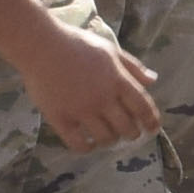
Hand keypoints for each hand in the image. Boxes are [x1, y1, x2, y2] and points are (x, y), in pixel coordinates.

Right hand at [18, 9, 168, 150]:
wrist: (40, 45)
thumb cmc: (76, 44)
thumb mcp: (109, 50)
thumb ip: (132, 67)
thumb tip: (153, 80)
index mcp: (118, 80)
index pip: (143, 108)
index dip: (152, 121)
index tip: (152, 129)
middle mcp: (103, 98)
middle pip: (127, 128)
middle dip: (132, 133)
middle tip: (127, 132)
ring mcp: (82, 110)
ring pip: (106, 138)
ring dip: (111, 140)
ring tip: (107, 136)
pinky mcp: (61, 118)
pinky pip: (79, 144)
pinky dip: (87, 148)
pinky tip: (88, 143)